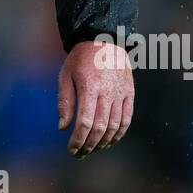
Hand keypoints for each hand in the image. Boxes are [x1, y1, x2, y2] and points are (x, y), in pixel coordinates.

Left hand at [57, 39, 133, 157]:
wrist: (104, 39)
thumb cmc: (80, 58)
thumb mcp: (65, 75)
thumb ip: (64, 101)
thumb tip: (63, 127)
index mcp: (89, 86)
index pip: (86, 122)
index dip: (79, 139)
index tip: (71, 149)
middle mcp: (107, 91)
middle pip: (101, 127)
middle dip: (89, 144)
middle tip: (80, 153)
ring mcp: (121, 93)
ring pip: (115, 126)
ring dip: (104, 142)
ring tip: (93, 149)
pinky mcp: (129, 93)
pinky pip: (127, 119)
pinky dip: (119, 134)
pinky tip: (109, 141)